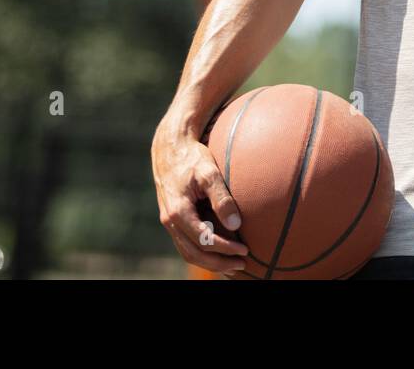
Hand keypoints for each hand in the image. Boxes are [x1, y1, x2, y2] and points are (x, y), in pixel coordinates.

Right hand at [151, 117, 248, 274]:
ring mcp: (169, 221)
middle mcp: (170, 220)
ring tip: (233, 266)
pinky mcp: (173, 219)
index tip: (244, 251)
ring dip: (210, 262)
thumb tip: (236, 224)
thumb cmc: (192, 157)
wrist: (170, 147)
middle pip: (194, 253)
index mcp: (178, 211)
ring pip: (188, 252)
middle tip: (242, 265)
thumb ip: (222, 198)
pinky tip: (220, 253)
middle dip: (218, 263)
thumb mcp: (209, 172)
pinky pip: (186, 243)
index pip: (203, 240)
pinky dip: (202, 252)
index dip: (225, 248)